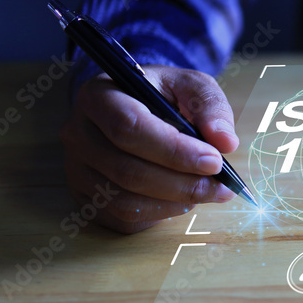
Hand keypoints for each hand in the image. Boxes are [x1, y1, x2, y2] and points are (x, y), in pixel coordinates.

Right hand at [60, 65, 239, 233]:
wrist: (134, 106)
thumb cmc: (163, 94)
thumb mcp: (189, 85)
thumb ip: (210, 106)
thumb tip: (225, 142)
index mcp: (99, 96)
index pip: (130, 128)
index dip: (175, 151)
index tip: (215, 161)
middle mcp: (78, 133)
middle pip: (127, 170)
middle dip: (182, 184)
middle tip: (221, 187)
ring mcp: (76, 169)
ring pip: (124, 200)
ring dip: (174, 202)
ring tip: (206, 191)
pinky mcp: (85, 197)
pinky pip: (122, 217)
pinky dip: (160, 214)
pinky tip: (182, 199)